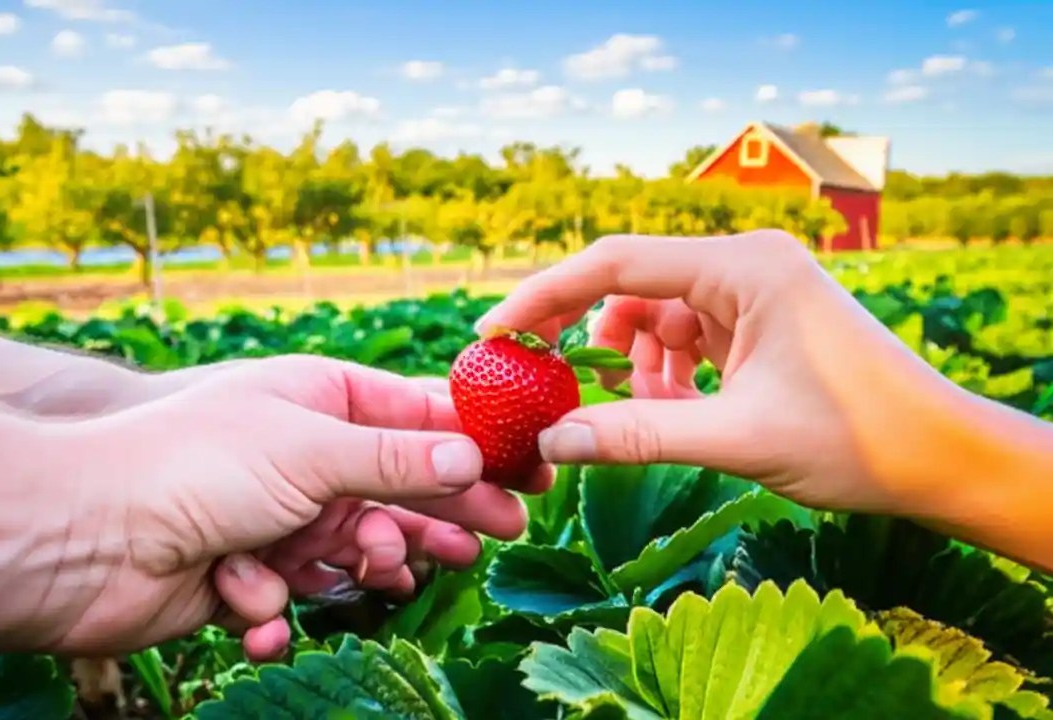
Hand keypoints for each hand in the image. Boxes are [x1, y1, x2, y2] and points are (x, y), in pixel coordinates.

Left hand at [47, 355, 535, 658]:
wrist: (80, 538)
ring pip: (348, 548)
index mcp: (315, 398)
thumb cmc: (194, 467)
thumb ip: (398, 459)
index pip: (414, 414)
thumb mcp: (312, 449)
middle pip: (393, 485)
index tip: (529, 473)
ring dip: (356, 562)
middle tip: (491, 537)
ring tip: (382, 570)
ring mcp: (270, 515)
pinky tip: (256, 607)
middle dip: (436, 513)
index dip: (474, 443)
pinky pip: (287, 599)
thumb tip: (474, 457)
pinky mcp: (242, 576)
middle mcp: (296, 453)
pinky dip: (271, 608)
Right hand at [475, 231, 983, 515]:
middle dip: (587, 334)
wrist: (943, 458)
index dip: (545, 296)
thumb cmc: (858, 438)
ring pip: (658, 316)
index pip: (617, 263)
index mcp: (744, 266)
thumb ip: (637, 436)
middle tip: (539, 378)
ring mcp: (756, 293)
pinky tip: (677, 413)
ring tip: (643, 414)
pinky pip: (689, 338)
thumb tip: (550, 444)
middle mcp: (747, 264)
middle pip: (632, 285)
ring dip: (635, 365)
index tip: (495, 332)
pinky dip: (669, 375)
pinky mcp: (762, 323)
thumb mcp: (736, 438)